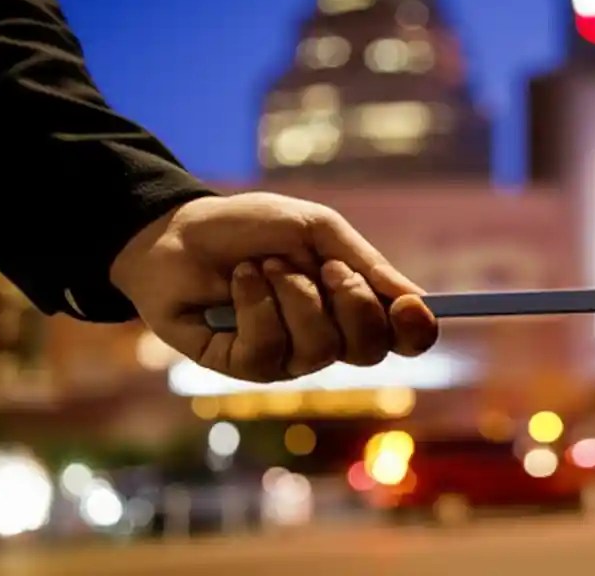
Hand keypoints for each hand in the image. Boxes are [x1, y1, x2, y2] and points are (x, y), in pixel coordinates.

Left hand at [108, 192, 437, 381]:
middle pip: (370, 350)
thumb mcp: (315, 229)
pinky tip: (240, 281)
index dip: (415, 329)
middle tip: (321, 266)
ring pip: (319, 349)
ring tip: (265, 266)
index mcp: (351, 306)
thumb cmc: (250, 228)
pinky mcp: (243, 366)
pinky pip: (269, 350)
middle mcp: (326, 339)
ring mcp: (286, 357)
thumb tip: (417, 298)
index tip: (408, 304)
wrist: (178, 232)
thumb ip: (364, 263)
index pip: (402, 338)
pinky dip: (256, 304)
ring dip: (293, 293)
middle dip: (350, 302)